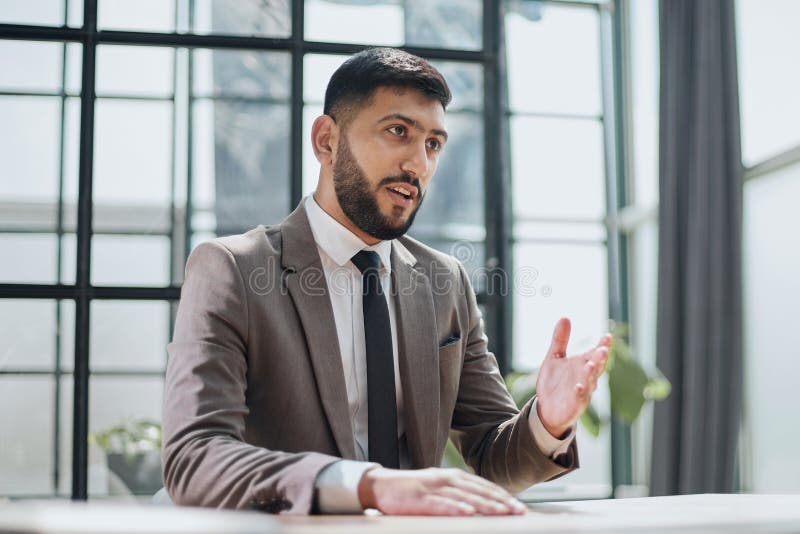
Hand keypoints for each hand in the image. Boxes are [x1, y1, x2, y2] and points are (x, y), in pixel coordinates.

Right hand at [357, 467, 526, 515]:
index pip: (483, 486)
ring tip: (502, 512)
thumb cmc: (412, 491)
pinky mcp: (420, 498)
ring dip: (485, 505)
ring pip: (465, 497)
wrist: (381, 486)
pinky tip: (469, 513)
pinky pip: (441, 504)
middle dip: (501, 501)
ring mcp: (434, 488)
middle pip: (479, 490)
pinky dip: (456, 508)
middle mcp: (446, 479)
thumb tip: (482, 505)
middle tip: (519, 511)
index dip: (502, 495)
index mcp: (453, 476)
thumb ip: (459, 494)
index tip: (519, 506)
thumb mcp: (439, 489)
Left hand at [535, 318, 610, 437]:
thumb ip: (560, 340)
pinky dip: (579, 393)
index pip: (595, 354)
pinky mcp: (574, 406)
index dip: (602, 346)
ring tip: (591, 364)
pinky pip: (579, 400)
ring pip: (590, 383)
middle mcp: (586, 378)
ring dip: (591, 374)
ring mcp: (582, 392)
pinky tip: (578, 387)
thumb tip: (565, 317)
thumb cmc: (555, 382)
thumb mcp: (554, 357)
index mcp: (583, 365)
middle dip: (600, 359)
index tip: (607, 336)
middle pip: (596, 367)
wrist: (546, 407)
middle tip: (603, 349)